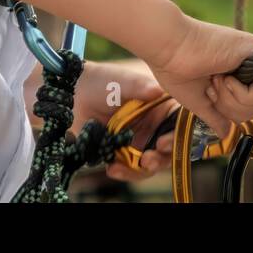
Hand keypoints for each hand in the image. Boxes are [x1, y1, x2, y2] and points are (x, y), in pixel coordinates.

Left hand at [72, 59, 174, 181]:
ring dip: (140, 170)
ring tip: (122, 167)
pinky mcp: (124, 154)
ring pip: (150, 164)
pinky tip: (112, 168)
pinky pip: (130, 168)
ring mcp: (140, 143)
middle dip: (160, 159)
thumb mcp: (123, 81)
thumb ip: (140, 87)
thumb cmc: (104, 81)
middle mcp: (155, 128)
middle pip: (168, 151)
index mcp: (162, 109)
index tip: (162, 143)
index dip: (176, 138)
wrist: (74, 94)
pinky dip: (124, 171)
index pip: (179, 126)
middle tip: (147, 159)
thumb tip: (158, 90)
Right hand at [139, 13, 252, 140]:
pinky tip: (225, 78)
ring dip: (232, 101)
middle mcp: (248, 63)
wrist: (168, 48)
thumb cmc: (175, 70)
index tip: (209, 93)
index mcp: (235, 73)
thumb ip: (216, 116)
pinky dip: (241, 94)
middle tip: (212, 87)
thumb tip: (226, 134)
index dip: (229, 112)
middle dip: (231, 109)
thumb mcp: (199, 101)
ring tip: (216, 80)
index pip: (249, 109)